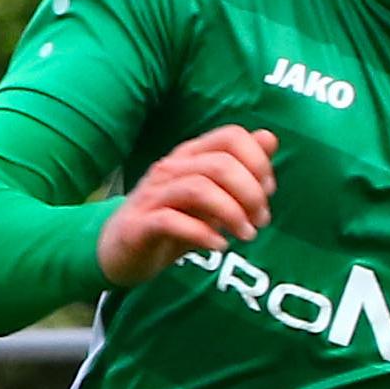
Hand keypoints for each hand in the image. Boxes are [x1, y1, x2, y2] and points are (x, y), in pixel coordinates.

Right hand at [96, 126, 275, 286]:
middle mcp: (171, 168)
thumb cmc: (172, 221)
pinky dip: (202, 234)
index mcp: (190, 156)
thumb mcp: (212, 195)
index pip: (231, 136)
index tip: (268, 191)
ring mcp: (153, 195)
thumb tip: (269, 138)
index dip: (258, 161)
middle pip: (220, 164)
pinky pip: (172, 221)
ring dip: (232, 213)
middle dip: (251, 193)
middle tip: (260, 221)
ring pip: (199, 189)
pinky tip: (218, 246)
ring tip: (246, 234)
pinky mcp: (140, 225)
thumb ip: (240, 169)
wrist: (120, 251)